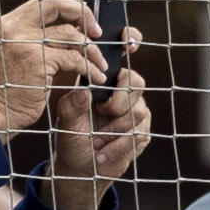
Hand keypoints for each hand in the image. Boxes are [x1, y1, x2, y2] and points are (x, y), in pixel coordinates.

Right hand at [0, 0, 104, 134]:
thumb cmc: (9, 87)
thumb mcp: (16, 52)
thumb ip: (35, 35)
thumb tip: (70, 23)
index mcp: (7, 24)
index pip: (44, 0)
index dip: (69, 5)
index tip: (84, 20)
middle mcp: (13, 28)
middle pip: (57, 4)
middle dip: (83, 15)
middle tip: (96, 32)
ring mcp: (24, 43)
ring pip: (71, 35)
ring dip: (92, 51)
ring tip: (99, 64)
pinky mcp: (38, 61)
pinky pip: (74, 58)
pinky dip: (90, 68)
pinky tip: (95, 77)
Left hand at [41, 31, 153, 209]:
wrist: (82, 167)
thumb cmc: (72, 137)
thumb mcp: (66, 121)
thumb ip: (72, 105)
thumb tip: (83, 91)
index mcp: (104, 82)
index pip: (121, 57)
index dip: (129, 43)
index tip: (130, 42)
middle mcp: (123, 93)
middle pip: (136, 83)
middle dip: (118, 102)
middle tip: (101, 113)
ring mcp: (136, 111)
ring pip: (138, 112)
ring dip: (113, 130)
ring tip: (96, 140)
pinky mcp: (143, 132)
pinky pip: (138, 134)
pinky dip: (117, 146)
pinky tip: (102, 152)